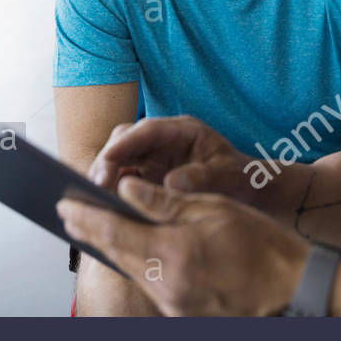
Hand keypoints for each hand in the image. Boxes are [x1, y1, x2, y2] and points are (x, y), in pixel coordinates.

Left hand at [59, 177, 308, 315]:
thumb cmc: (260, 244)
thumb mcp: (213, 208)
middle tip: (68, 213)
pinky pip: (149, 285)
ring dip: (110, 248)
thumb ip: (164, 202)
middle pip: (115, 254)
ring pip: (130, 271)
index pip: (114, 232)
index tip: (64, 204)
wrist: (291, 289)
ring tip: (93, 228)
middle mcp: (166, 285)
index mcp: (172, 253)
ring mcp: (172, 305)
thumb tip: (125, 188)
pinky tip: (129, 251)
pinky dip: (135, 265)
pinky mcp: (180, 315)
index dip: (86, 217)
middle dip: (90, 232)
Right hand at [89, 116, 259, 206]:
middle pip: (123, 142)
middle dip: (107, 161)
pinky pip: (121, 180)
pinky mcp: (145, 177)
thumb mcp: (228, 176)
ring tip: (95, 201)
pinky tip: (103, 210)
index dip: (124, 144)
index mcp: (182, 131)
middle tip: (97, 187)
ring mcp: (151, 158)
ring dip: (104, 178)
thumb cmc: (238, 177)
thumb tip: (172, 184)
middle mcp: (161, 141)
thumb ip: (203, 178)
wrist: (246, 190)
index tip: (108, 160)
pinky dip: (111, 193)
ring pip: (117, 160)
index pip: (146, 130)